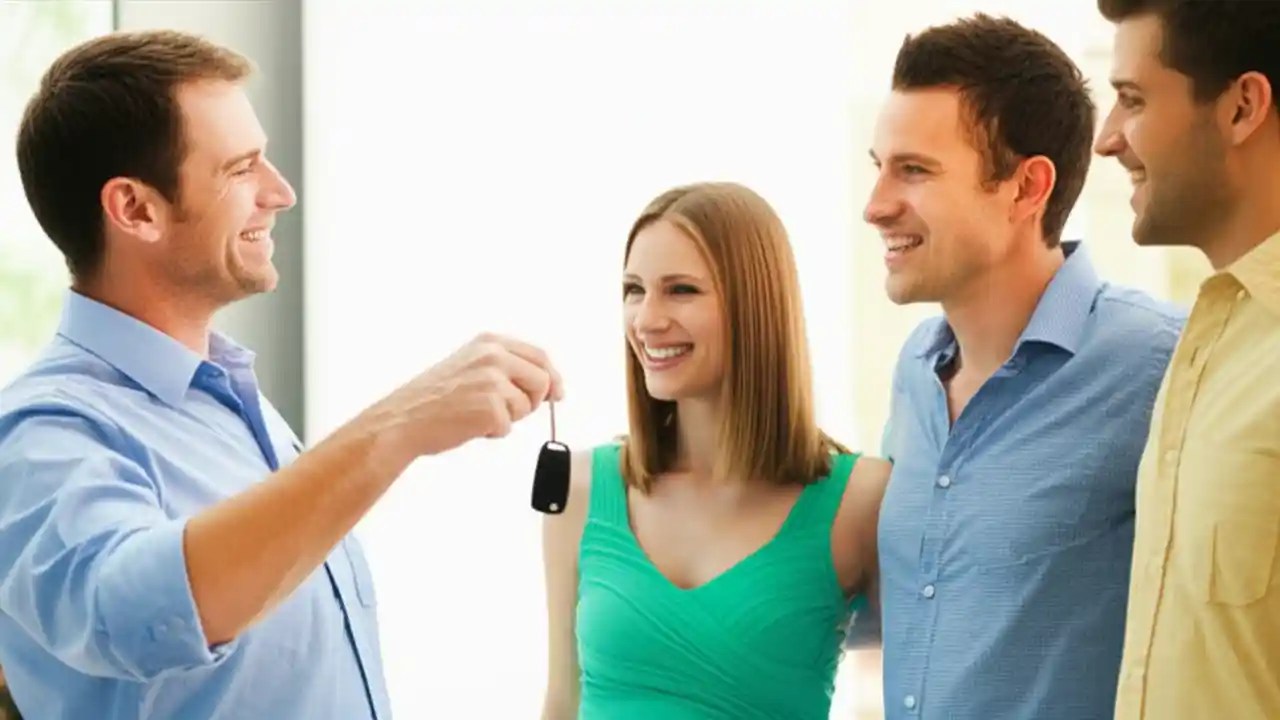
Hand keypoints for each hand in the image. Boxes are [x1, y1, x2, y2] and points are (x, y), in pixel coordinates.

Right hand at [377, 333, 564, 457]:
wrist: (403, 420)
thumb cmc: (432, 398)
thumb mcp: (469, 365)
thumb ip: (505, 367)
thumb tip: (548, 385)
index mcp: (489, 342)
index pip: (539, 355)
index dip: (551, 376)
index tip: (556, 392)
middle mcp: (494, 356)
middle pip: (542, 380)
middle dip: (532, 400)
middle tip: (509, 412)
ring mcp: (493, 381)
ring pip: (526, 406)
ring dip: (507, 418)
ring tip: (475, 415)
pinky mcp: (491, 407)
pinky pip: (508, 426)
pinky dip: (492, 432)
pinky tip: (469, 425)